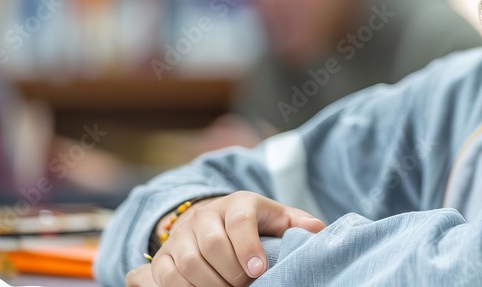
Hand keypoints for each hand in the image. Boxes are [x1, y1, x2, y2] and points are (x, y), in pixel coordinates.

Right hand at [139, 191, 325, 285]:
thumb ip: (296, 224)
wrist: (211, 221)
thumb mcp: (276, 219)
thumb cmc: (253, 224)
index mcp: (236, 204)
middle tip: (245, 286)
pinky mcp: (164, 255)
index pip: (239, 221)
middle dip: (231, 272)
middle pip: (212, 245)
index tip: (259, 271)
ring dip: (211, 284)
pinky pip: (168, 276)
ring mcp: (181, 235)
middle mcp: (205, 215)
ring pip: (189, 262)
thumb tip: (318, 230)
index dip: (248, 247)